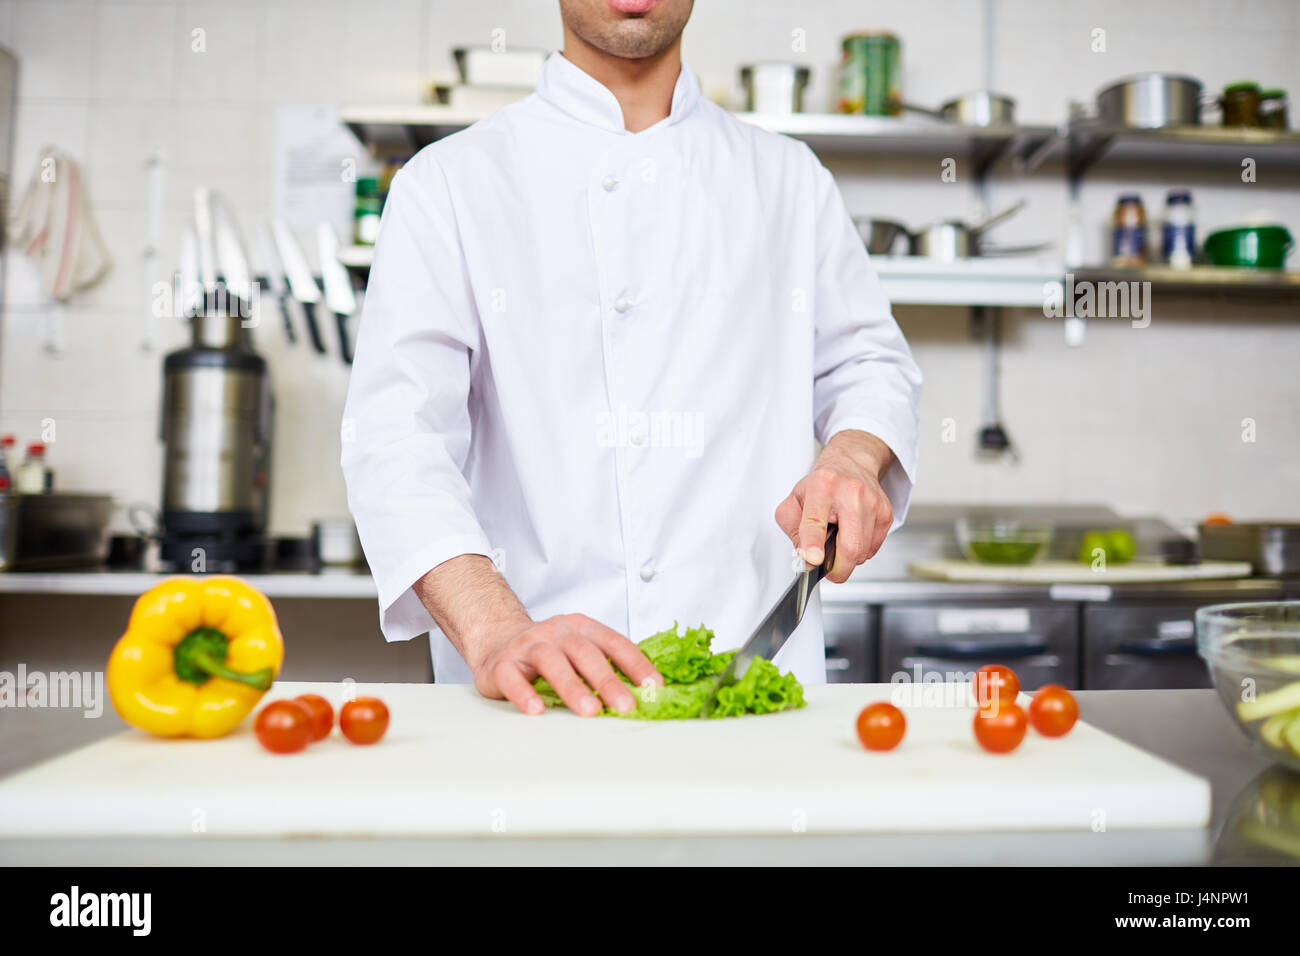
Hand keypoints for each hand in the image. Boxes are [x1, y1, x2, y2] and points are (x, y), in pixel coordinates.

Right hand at [469, 614, 663, 716]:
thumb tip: (647, 692)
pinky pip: (512, 678)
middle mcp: (555, 632)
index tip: (654, 686)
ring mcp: (527, 647)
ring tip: (589, 711)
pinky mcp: (501, 665)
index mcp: (581, 627)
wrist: (496, 640)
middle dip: (608, 680)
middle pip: (584, 652)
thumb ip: (606, 664)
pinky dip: (525, 694)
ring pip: (551, 661)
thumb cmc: (547, 651)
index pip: (614, 643)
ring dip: (572, 687)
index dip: (635, 663)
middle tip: (626, 706)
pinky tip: (537, 710)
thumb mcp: (578, 649)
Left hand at [775, 430, 894, 583]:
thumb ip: (793, 531)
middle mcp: (851, 492)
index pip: (815, 521)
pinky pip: (873, 548)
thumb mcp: (794, 502)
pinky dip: (861, 550)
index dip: (813, 544)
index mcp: (822, 485)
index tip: (813, 560)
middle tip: (827, 570)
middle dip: (838, 568)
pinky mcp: (886, 513)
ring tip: (838, 539)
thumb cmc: (821, 485)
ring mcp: (872, 502)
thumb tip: (805, 559)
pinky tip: (852, 534)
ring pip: (862, 552)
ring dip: (848, 557)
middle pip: (850, 545)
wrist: (851, 465)